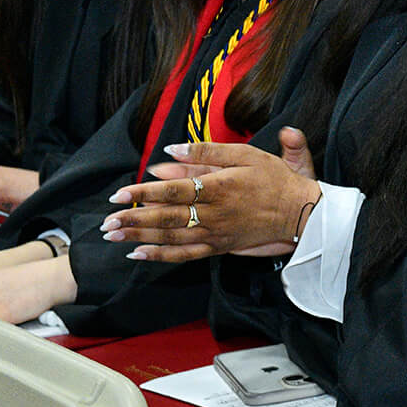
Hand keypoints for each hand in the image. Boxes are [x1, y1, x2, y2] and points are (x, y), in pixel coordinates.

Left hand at [99, 132, 318, 263]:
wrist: (299, 211)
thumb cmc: (274, 178)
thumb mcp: (245, 154)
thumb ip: (206, 151)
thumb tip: (170, 151)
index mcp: (219, 187)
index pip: (173, 191)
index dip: (144, 193)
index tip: (119, 194)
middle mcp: (214, 213)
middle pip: (166, 217)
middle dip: (133, 219)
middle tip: (106, 221)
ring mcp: (216, 233)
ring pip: (171, 238)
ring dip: (140, 237)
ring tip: (114, 235)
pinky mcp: (219, 246)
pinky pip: (185, 254)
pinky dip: (160, 255)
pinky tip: (139, 253)